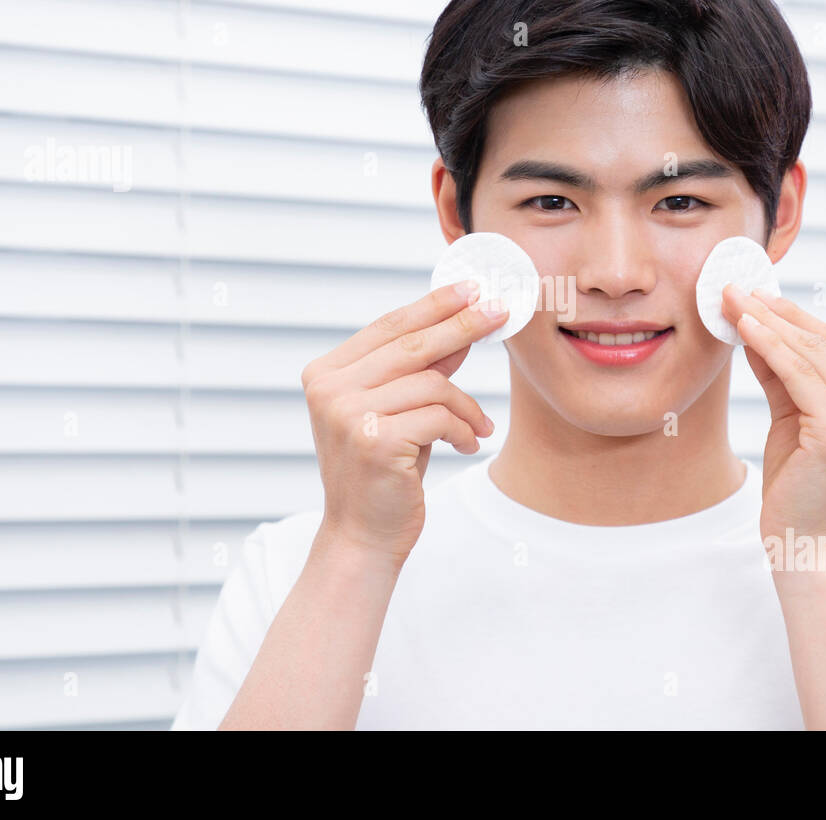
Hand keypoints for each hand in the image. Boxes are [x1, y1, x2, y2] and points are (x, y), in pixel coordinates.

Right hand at [300, 281, 507, 562]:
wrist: (363, 536)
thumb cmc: (384, 473)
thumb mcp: (401, 411)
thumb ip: (421, 369)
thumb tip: (462, 325)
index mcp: (326, 374)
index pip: (388, 326)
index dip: (433, 305)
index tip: (471, 289)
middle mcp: (329, 389)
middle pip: (412, 344)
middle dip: (462, 325)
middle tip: (499, 312)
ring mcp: (347, 414)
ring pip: (432, 383)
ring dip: (467, 405)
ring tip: (479, 428)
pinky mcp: (374, 440)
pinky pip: (440, 416)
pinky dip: (464, 429)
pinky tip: (469, 444)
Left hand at [721, 286, 825, 543]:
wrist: (809, 549)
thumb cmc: (800, 490)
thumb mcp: (792, 420)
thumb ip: (781, 376)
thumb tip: (755, 326)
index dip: (792, 315)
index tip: (752, 293)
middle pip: (824, 343)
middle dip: (774, 311)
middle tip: (733, 287)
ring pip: (810, 354)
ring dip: (765, 322)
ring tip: (730, 300)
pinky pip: (799, 374)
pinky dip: (768, 345)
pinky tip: (743, 327)